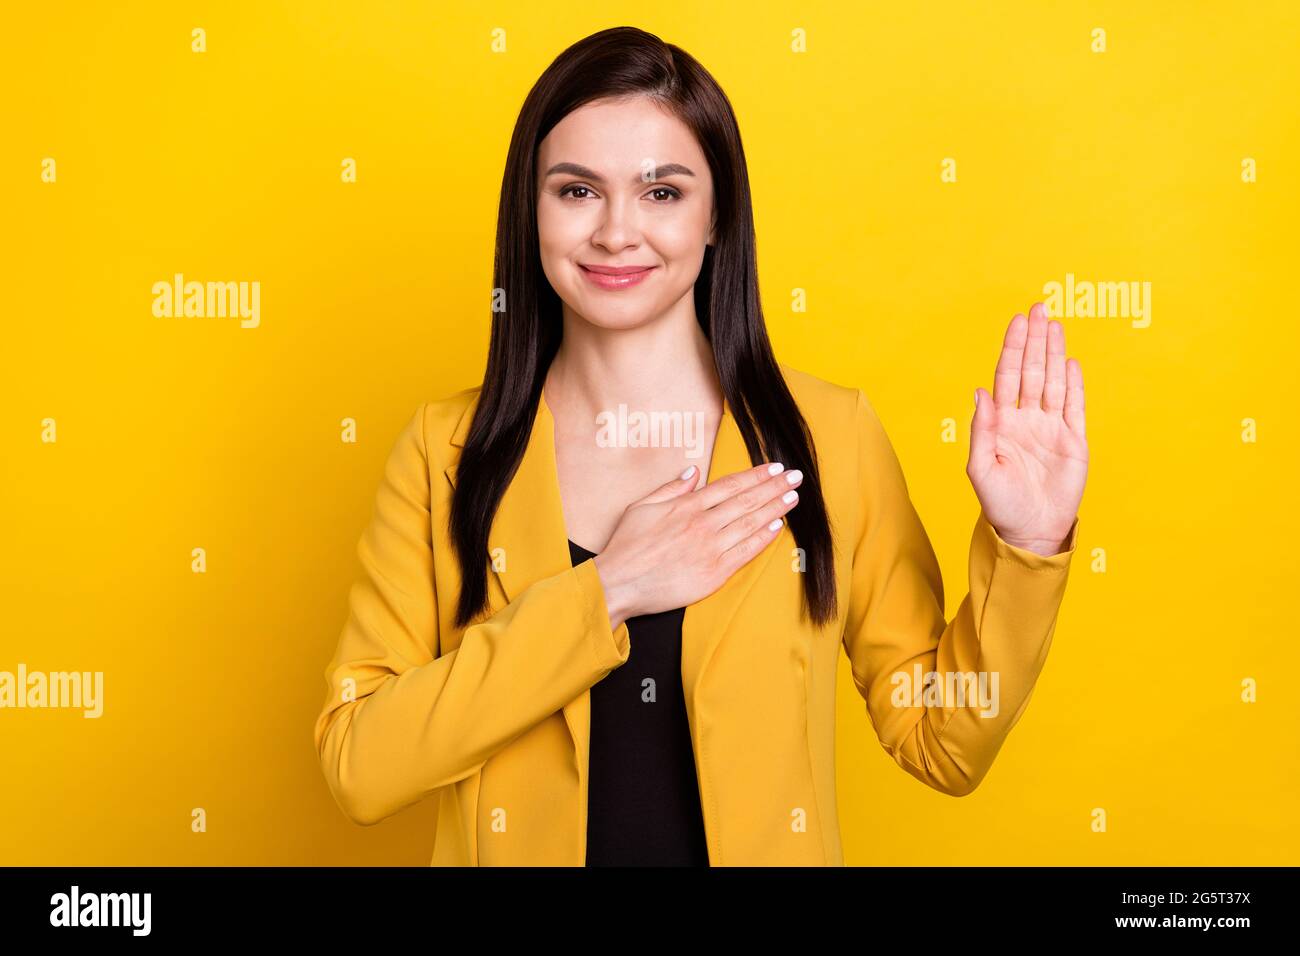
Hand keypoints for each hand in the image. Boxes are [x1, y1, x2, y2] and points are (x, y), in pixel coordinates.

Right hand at [592, 462, 804, 629]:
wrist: (618, 584)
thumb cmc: (626, 547)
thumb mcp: (641, 507)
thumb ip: (670, 488)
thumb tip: (693, 471)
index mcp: (686, 506)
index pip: (730, 485)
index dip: (756, 475)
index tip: (775, 468)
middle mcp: (702, 524)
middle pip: (747, 500)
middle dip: (774, 487)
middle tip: (797, 477)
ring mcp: (710, 549)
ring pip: (750, 523)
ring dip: (775, 508)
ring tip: (793, 498)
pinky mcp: (713, 574)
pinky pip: (745, 553)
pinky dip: (763, 538)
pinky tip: (777, 527)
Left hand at [969, 302, 1088, 555]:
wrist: (1030, 532)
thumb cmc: (1000, 505)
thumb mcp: (980, 468)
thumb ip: (982, 429)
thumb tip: (981, 392)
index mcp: (1002, 423)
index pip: (1008, 377)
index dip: (1013, 349)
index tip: (1017, 322)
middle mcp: (1027, 420)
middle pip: (1032, 371)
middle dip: (1034, 340)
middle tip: (1038, 308)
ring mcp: (1052, 429)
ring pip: (1054, 382)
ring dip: (1054, 353)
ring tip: (1055, 325)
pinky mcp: (1074, 442)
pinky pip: (1075, 407)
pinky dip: (1075, 384)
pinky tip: (1071, 362)